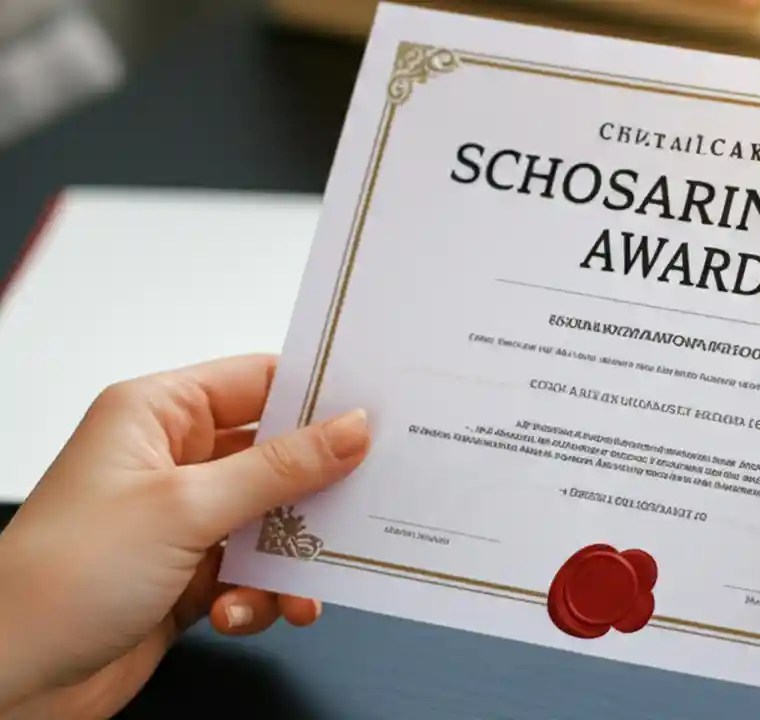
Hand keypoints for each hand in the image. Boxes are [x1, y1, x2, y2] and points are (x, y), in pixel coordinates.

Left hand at [0, 355, 369, 718]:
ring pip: (273, 521)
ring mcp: (181, 519)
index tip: (375, 415)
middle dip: (315, 491)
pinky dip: (262, 595)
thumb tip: (352, 430)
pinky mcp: (188, 574)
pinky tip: (239, 614)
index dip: (317, 396)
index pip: (258, 382)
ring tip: (293, 588)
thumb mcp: (186, 508)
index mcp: (156, 415)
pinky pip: (255, 571)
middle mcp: (170, 460)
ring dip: (289, 558)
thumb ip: (280, 468)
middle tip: (359, 506)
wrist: (11, 682)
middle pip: (276, 456)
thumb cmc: (63, 578)